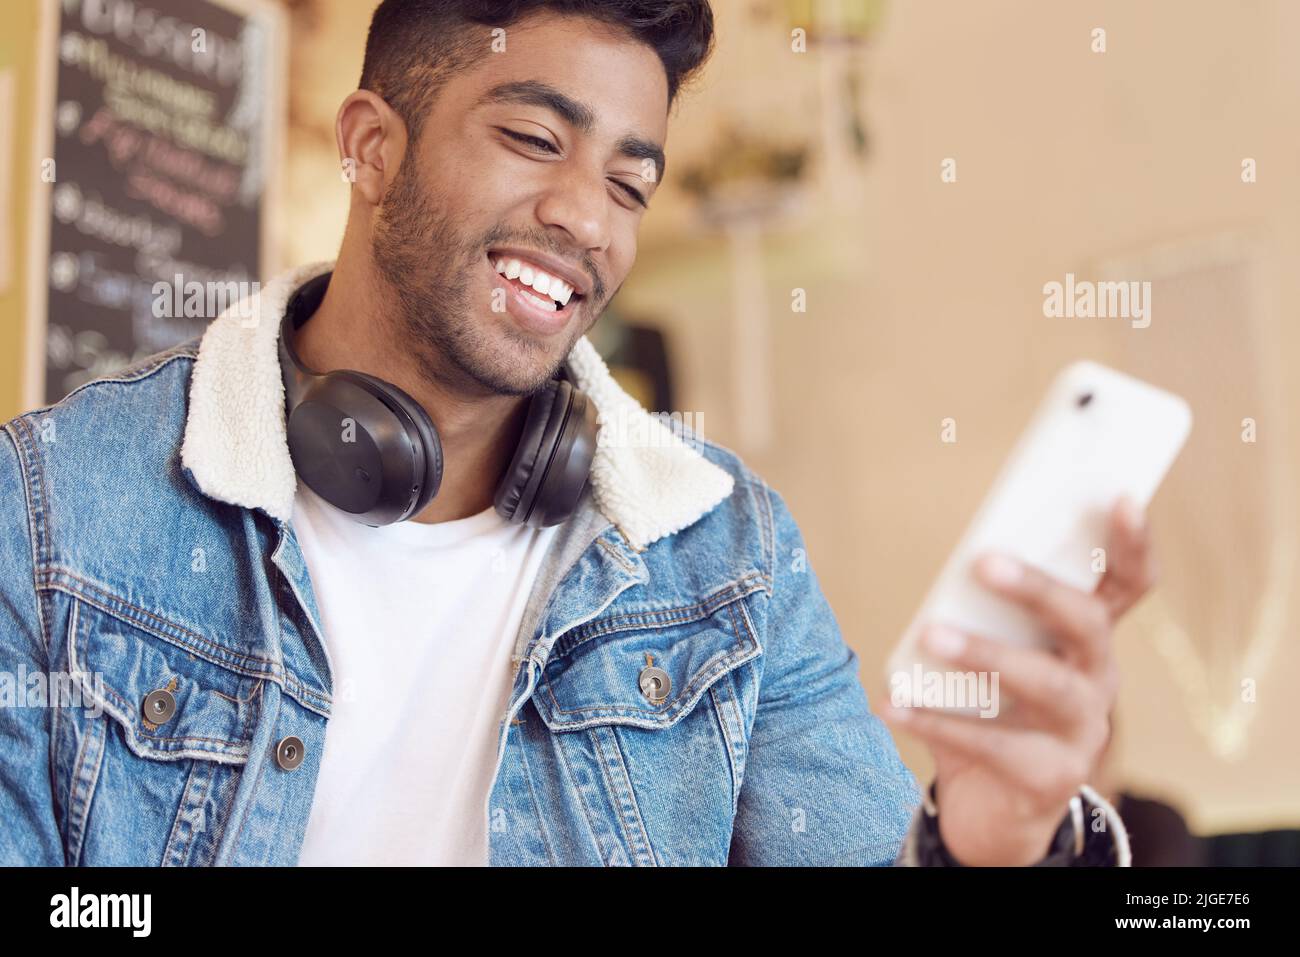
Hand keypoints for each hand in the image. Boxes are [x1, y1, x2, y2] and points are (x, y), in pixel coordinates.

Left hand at [879, 496, 1155, 864]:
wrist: (994, 809)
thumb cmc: (991, 711)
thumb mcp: (991, 658)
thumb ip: (981, 616)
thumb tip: (944, 577)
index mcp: (1086, 640)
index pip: (1128, 584)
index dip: (1132, 542)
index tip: (1117, 497)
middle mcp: (1097, 679)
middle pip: (1086, 623)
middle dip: (1038, 588)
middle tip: (982, 562)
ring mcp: (1082, 732)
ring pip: (1046, 683)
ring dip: (985, 653)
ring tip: (930, 633)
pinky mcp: (1051, 778)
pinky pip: (993, 745)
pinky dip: (934, 721)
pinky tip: (890, 704)